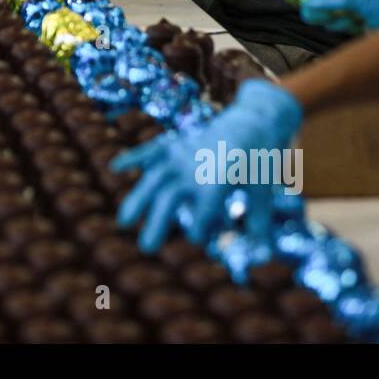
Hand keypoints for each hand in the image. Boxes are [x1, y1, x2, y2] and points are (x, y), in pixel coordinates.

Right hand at [113, 79, 300, 249]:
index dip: (200, 227)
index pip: (203, 209)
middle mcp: (196, 165)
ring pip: (154, 178)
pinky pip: (151, 150)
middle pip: (170, 198)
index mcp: (220, 177)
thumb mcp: (262, 191)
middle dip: (157, 223)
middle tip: (146, 249)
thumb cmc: (258, 162)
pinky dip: (134, 156)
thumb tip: (263, 258)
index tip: (197, 239)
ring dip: (138, 200)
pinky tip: (115, 167)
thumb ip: (259, 222)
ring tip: (124, 222)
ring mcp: (182, 153)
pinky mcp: (176, 143)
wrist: (252, 121)